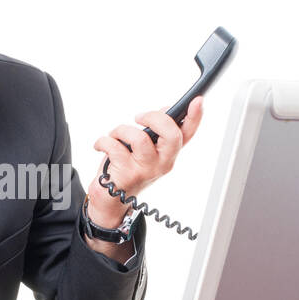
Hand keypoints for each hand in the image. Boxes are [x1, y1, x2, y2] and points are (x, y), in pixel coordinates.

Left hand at [88, 95, 203, 228]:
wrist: (112, 199)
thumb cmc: (128, 168)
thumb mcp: (146, 150)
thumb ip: (157, 132)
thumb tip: (165, 110)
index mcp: (169, 153)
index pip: (188, 134)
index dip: (195, 117)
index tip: (197, 100)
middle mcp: (163, 163)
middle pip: (172, 135)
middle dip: (154, 117)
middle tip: (139, 117)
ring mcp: (146, 170)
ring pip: (140, 138)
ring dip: (121, 130)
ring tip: (115, 135)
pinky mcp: (128, 174)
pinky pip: (115, 147)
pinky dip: (104, 141)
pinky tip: (101, 145)